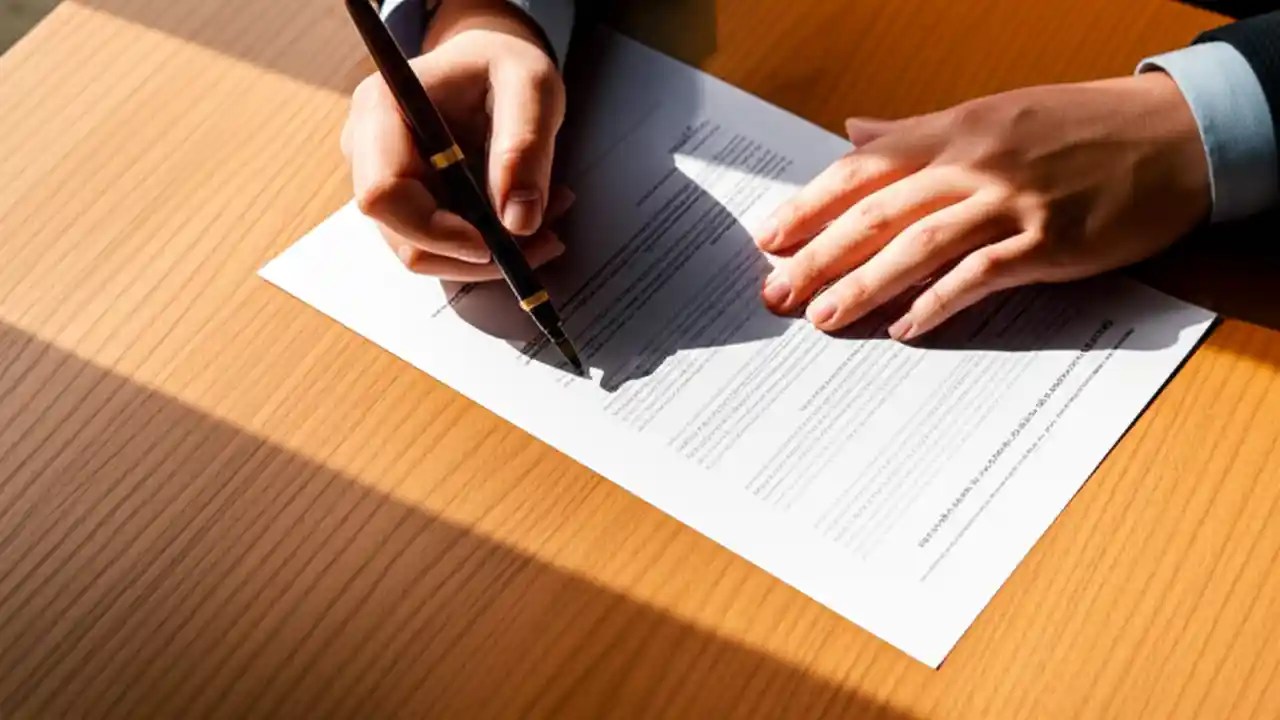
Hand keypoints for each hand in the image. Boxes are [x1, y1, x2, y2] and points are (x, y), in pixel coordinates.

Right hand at [341, 0, 571, 279]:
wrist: (488, 64)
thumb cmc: (502, 64)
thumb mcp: (531, 85)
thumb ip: (525, 145)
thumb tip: (518, 220)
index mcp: (381, 110)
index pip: (384, 192)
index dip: (434, 230)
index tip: (492, 243)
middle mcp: (368, 152)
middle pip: (403, 236)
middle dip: (474, 253)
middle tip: (545, 239)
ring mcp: (385, 184)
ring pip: (424, 252)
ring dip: (488, 256)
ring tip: (547, 222)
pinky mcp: (409, 207)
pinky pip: (441, 248)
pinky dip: (487, 247)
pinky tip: (525, 219)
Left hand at [753, 72, 1209, 339]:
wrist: (1172, 135)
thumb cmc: (1078, 124)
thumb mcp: (991, 112)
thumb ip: (916, 131)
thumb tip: (855, 133)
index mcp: (954, 130)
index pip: (863, 170)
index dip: (811, 205)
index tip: (769, 237)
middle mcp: (974, 164)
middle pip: (878, 212)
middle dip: (819, 255)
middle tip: (776, 292)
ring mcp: (1011, 203)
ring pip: (919, 246)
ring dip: (865, 284)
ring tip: (823, 316)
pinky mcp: (1049, 243)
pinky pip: (981, 276)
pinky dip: (940, 302)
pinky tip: (906, 327)